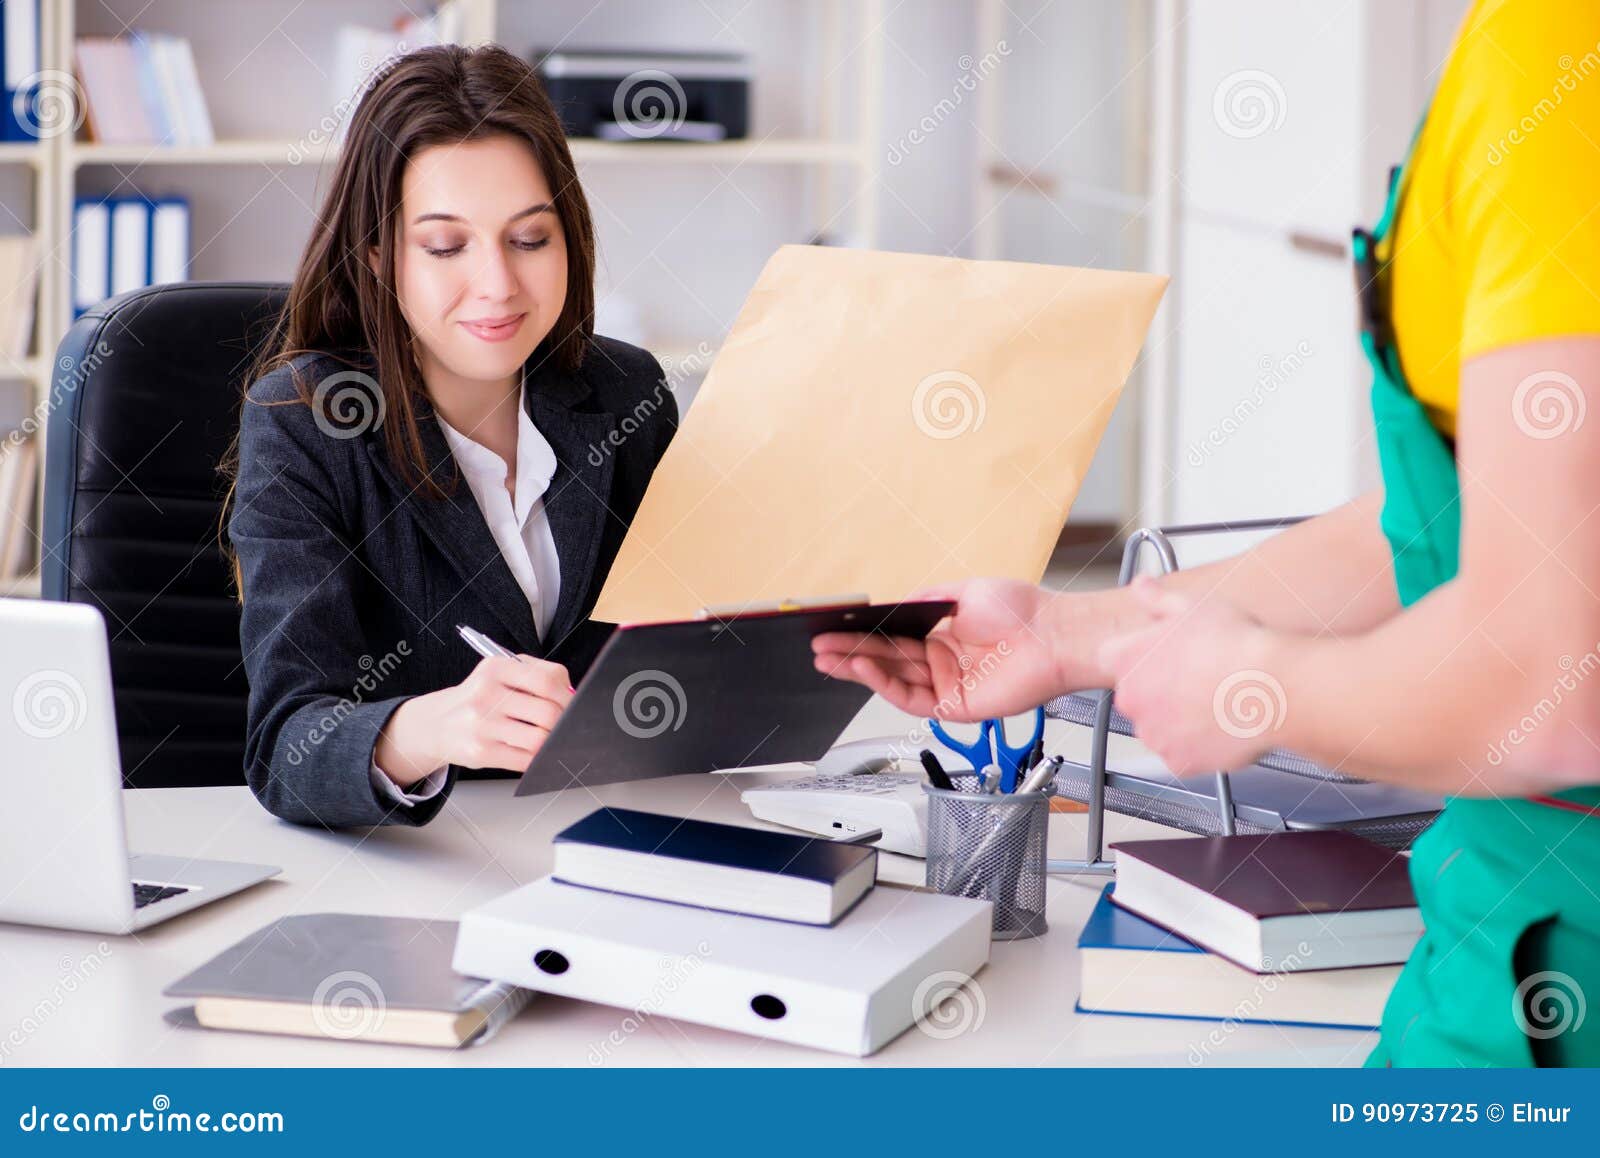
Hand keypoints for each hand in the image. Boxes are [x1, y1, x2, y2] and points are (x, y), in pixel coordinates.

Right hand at [376, 655, 572, 779]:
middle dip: (564, 722)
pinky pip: (524, 759)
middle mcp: (486, 694)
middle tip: (566, 725)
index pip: (548, 680)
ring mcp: (481, 725)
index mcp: (495, 668)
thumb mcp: (499, 674)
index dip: (568, 695)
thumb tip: (573, 696)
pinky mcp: (480, 752)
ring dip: (551, 742)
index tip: (574, 704)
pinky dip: (537, 759)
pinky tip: (535, 753)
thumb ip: (536, 677)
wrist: (438, 724)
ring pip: (539, 738)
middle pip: (548, 712)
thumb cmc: (479, 698)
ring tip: (550, 739)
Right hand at [810, 578, 1073, 720]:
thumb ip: (926, 601)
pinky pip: (912, 699)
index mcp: (945, 638)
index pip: (894, 640)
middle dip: (850, 654)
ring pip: (893, 682)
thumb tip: (894, 605)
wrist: (1053, 633)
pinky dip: (884, 684)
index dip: (863, 636)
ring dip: (859, 670)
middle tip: (818, 648)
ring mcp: (949, 686)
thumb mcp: (963, 592)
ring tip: (830, 658)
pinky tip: (864, 667)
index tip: (836, 628)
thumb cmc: (1022, 611)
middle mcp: (944, 664)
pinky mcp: (956, 706)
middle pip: (887, 663)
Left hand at [1095, 578, 1285, 774]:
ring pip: (1157, 727)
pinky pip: (1180, 755)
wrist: (1269, 685)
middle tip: (1195, 679)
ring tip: (1211, 702)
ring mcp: (1152, 733)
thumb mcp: (1192, 604)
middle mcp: (1130, 700)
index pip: (1111, 658)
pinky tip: (1218, 725)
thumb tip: (1141, 587)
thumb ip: (1157, 597)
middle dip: (1157, 690)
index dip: (1138, 657)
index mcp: (1125, 659)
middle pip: (1134, 696)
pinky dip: (1196, 746)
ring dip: (1176, 720)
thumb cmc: (1234, 644)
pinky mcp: (1177, 761)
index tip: (1160, 657)